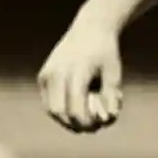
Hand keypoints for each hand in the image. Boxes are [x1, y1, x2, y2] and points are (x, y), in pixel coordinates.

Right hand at [37, 13, 123, 133]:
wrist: (90, 29)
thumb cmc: (106, 53)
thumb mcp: (114, 73)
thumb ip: (112, 97)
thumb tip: (108, 119)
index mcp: (76, 72)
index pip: (75, 109)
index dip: (87, 123)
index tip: (100, 126)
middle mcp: (57, 73)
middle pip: (60, 112)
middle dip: (77, 125)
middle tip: (93, 128)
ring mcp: (47, 74)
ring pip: (51, 110)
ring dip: (68, 121)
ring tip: (86, 119)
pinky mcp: (43, 76)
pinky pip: (49, 102)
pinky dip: (62, 111)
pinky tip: (77, 109)